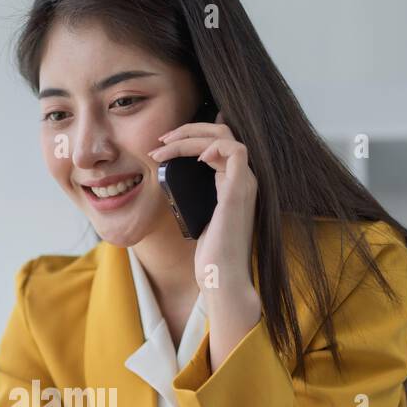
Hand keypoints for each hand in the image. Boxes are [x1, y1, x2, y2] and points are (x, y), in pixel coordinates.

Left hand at [148, 112, 260, 366]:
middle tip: (162, 139)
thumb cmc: (210, 255)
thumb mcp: (197, 217)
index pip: (219, 142)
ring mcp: (244, 183)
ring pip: (225, 136)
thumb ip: (193, 196)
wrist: (222, 277)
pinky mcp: (240, 191)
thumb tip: (173, 181)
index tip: (165, 145)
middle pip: (223, 132)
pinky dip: (213, 147)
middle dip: (189, 128)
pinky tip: (194, 158)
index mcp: (233, 183)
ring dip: (192, 135)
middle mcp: (243, 179)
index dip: (193, 136)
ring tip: (165, 146)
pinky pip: (235, 151)